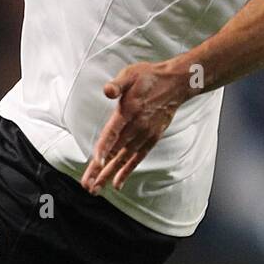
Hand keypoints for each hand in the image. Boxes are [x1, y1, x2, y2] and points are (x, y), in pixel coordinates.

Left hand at [80, 60, 194, 193]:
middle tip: (88, 185)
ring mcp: (144, 135)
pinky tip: (116, 183)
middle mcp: (136, 127)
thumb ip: (117, 85)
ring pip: (124, 159)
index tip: (96, 163)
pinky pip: (137, 158)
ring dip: (109, 174)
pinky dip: (127, 171)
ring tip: (96, 189)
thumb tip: (107, 91)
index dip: (105, 148)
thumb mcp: (131, 74)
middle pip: (115, 152)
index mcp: (128, 111)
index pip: (113, 133)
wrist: (176, 84)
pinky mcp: (151, 139)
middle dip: (100, 170)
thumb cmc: (149, 78)